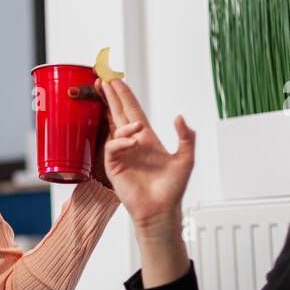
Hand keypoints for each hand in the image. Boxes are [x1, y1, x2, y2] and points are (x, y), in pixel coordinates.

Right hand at [96, 79, 194, 233]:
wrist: (161, 209)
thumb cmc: (172, 188)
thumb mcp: (186, 159)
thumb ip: (186, 137)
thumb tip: (179, 117)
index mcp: (147, 139)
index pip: (133, 111)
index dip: (125, 96)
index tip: (116, 80)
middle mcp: (132, 143)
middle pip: (118, 114)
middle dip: (110, 97)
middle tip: (102, 80)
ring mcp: (122, 154)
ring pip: (114, 127)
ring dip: (119, 117)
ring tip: (132, 120)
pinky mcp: (114, 166)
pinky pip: (113, 146)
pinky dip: (121, 141)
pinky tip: (132, 142)